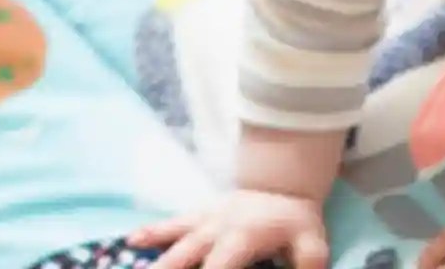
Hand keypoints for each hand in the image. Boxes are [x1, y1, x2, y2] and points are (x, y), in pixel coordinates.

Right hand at [129, 189, 329, 268]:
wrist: (285, 183)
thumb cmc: (296, 222)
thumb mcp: (312, 245)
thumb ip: (307, 266)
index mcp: (242, 237)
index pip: (219, 268)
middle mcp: (217, 228)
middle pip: (186, 257)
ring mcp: (205, 220)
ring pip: (174, 241)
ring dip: (157, 260)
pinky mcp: (198, 215)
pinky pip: (173, 223)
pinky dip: (152, 231)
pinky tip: (132, 240)